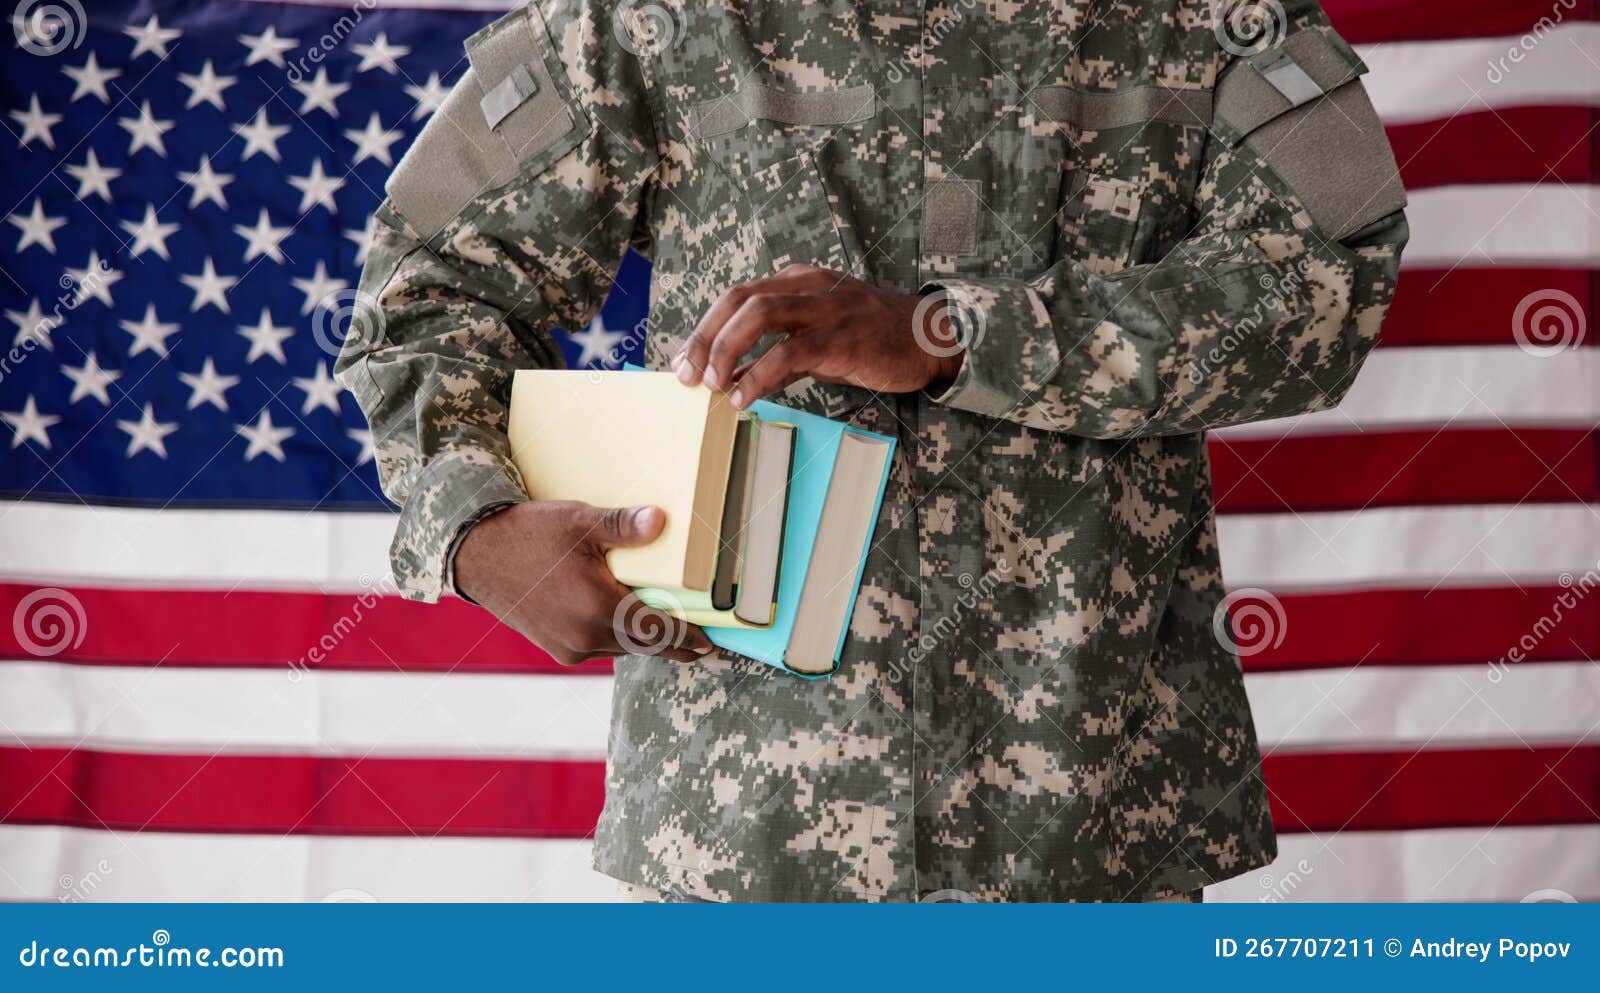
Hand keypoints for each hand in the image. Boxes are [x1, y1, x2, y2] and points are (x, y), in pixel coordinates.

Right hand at [453, 501, 714, 665]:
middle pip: (644, 645)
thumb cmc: (527, 535)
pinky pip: (598, 647)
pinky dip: (616, 638)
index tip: (709, 644)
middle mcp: (586, 635)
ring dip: (643, 641)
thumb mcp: (579, 521)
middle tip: (698, 648)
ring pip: (621, 647)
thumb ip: (623, 526)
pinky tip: (623, 626)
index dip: (687, 638)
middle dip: (673, 646)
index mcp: (599, 607)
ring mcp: (570, 646)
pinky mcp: (556, 648)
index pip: (659, 631)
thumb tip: (659, 521)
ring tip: (665, 634)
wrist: (476, 556)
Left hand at [671, 263, 963, 409]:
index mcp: (800, 281)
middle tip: (687, 375)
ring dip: (726, 351)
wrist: (932, 339)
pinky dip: (759, 374)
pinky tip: (745, 397)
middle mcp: (809, 285)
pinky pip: (791, 350)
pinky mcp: (844, 336)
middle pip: (739, 299)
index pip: (738, 296)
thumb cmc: (876, 340)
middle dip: (706, 338)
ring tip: (712, 385)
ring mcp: (828, 307)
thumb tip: (740, 383)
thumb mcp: (822, 342)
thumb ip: (782, 357)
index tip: (685, 362)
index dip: (705, 328)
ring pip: (759, 314)